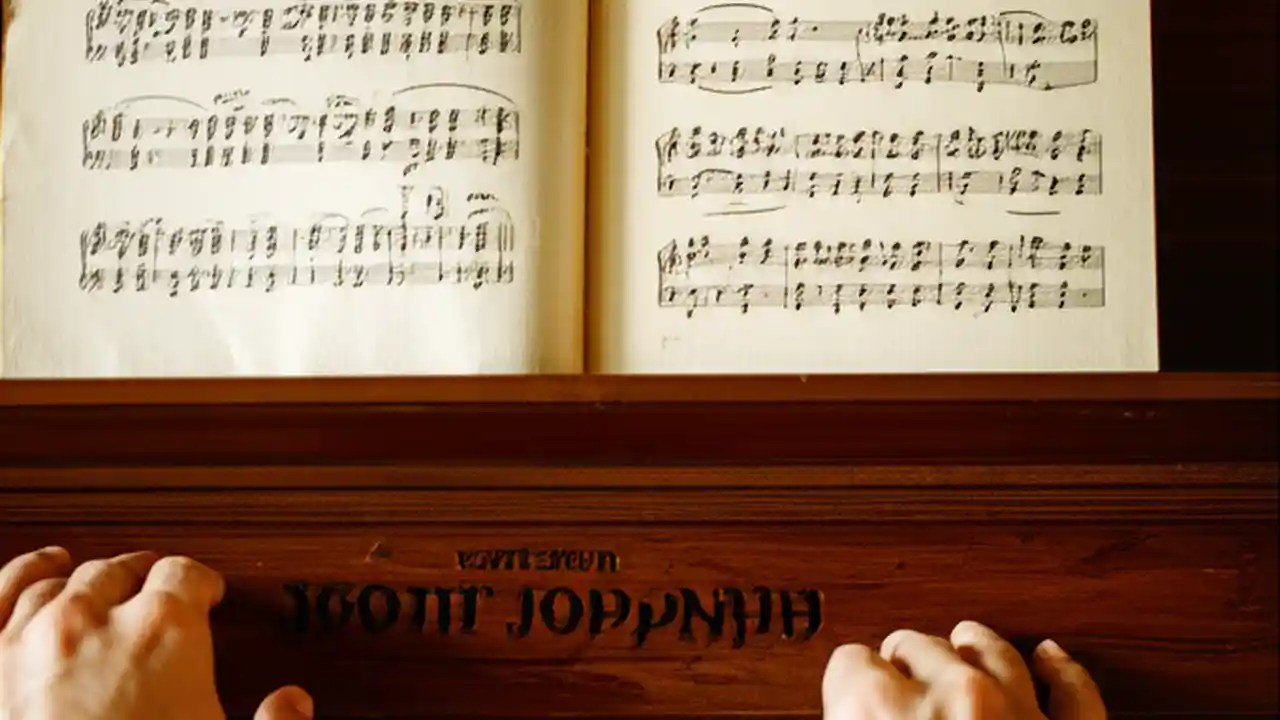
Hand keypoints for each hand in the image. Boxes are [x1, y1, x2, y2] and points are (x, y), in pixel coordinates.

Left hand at [0, 547, 312, 719]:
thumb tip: (293, 704)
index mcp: (164, 631)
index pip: (186, 573)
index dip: (202, 582)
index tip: (207, 594)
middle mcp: (94, 620)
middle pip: (120, 570)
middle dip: (142, 577)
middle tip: (155, 590)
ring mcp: (31, 640)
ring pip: (57, 582)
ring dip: (81, 580)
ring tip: (94, 579)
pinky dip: (17, 578)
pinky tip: (34, 574)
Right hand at [823, 621, 1104, 718]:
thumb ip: (848, 719)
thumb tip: (845, 712)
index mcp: (877, 708)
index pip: (850, 664)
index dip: (850, 682)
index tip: (852, 695)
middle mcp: (951, 698)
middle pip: (916, 644)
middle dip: (905, 664)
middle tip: (900, 686)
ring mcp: (1018, 716)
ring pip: (991, 651)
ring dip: (973, 646)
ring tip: (965, 640)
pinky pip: (1074, 696)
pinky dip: (1064, 672)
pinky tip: (1053, 656)